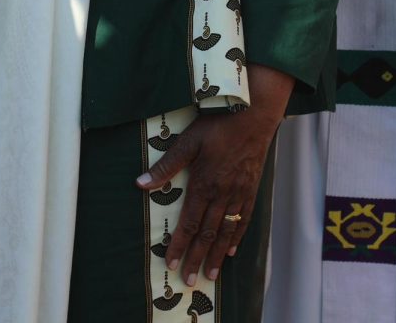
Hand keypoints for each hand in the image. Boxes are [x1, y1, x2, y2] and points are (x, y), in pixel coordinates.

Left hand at [135, 64, 294, 285]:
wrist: (255, 115)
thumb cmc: (219, 124)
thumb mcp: (188, 141)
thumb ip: (166, 165)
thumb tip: (140, 183)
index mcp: (204, 184)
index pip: (189, 223)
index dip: (179, 245)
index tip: (171, 263)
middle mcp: (222, 194)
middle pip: (207, 234)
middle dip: (196, 258)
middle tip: (189, 280)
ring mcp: (239, 194)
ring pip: (226, 232)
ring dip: (216, 255)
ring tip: (209, 275)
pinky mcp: (251, 189)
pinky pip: (244, 220)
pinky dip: (237, 237)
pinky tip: (231, 250)